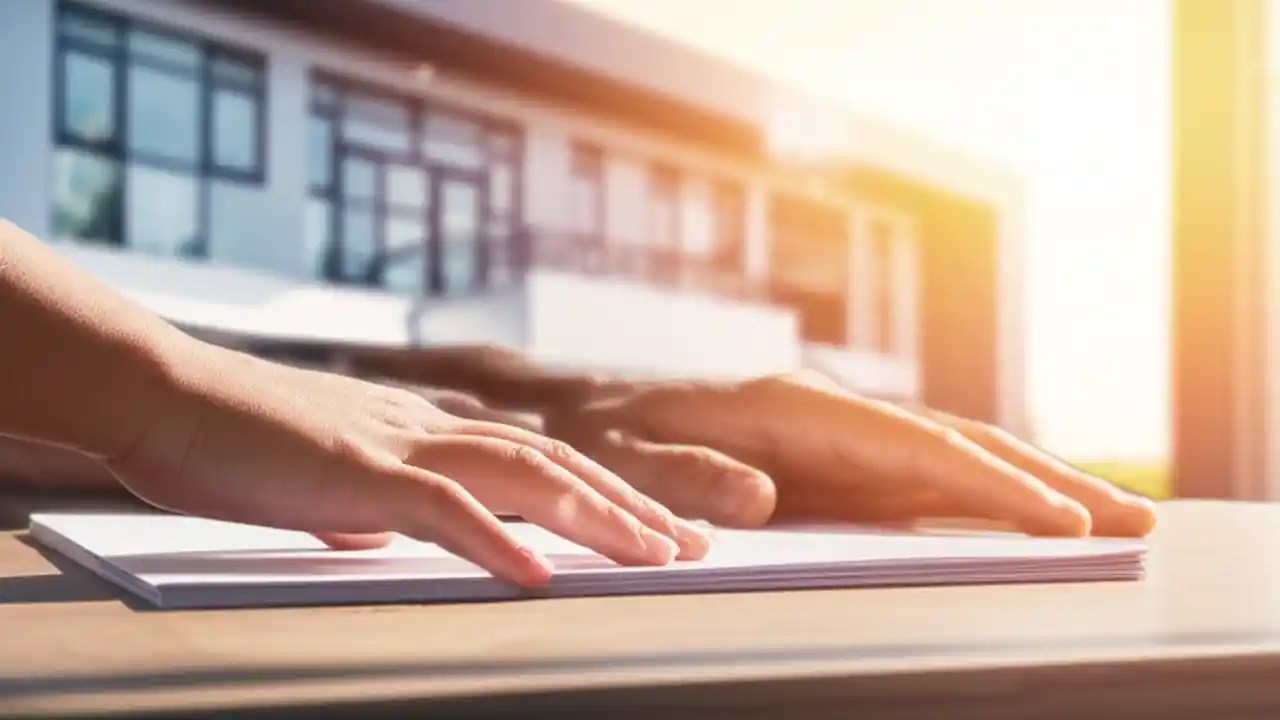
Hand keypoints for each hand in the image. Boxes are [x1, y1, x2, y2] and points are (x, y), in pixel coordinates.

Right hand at [105, 343, 708, 586]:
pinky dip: (496, 541)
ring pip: (522, 476)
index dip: (601, 493)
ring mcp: (395, 445)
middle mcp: (426, 429)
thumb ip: (367, 504)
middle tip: (691, 546)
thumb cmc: (232, 442)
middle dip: (628, 506)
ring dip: (593, 517)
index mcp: (421, 433)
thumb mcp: (321, 480)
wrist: (162, 398)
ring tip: (651, 556)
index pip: (534, 460)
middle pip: (553, 463)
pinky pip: (441, 507)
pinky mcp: (354, 473)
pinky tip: (537, 576)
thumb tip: (389, 534)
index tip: (652, 529)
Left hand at [544, 373, 1156, 536]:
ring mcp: (833, 436)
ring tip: (1105, 517)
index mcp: (790, 410)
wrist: (571, 412)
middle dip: (1044, 482)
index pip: (912, 449)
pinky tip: (1019, 515)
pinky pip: (921, 476)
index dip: (989, 486)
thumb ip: (683, 480)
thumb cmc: (595, 439)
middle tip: (1130, 518)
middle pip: (955, 445)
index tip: (1058, 520)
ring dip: (1029, 485)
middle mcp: (826, 415)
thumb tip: (760, 502)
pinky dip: (982, 493)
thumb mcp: (619, 462)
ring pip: (950, 457)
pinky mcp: (827, 459)